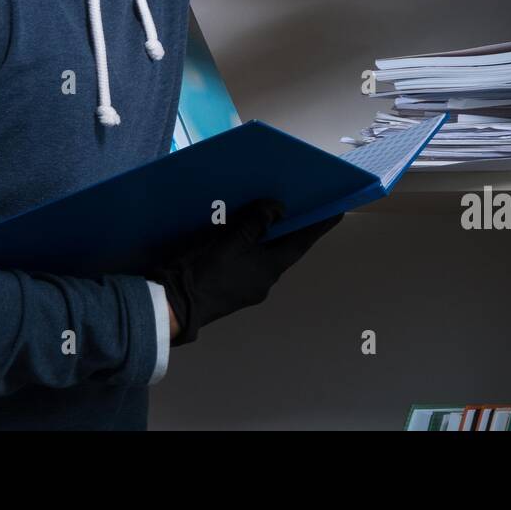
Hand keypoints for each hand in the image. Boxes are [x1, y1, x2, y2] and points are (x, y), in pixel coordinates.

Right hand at [146, 199, 343, 345]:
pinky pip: (247, 262)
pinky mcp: (231, 288)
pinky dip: (250, 246)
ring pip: (263, 255)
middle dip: (291, 228)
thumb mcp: (231, 239)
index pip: (301, 243)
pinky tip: (241, 233)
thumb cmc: (205, 270)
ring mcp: (247, 287)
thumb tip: (278, 209)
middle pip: (283, 248)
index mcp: (270, 270)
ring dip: (267, 236)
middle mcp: (264, 281)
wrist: (174, 305)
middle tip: (300, 205)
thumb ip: (256, 221)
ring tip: (268, 214)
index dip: (318, 226)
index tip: (336, 210)